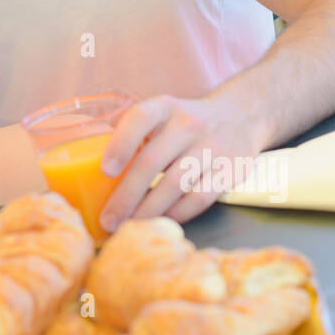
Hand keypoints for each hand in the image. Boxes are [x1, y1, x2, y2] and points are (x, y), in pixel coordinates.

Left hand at [97, 94, 268, 230]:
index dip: (121, 144)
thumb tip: (91, 170)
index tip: (105, 170)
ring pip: (175, 185)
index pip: (140, 119)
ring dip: (148, 211)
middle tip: (107, 219)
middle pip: (152, 161)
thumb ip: (134, 135)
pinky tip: (160, 222)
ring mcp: (212, 147)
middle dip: (126, 195)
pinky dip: (177, 214)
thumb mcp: (163, 114)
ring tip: (129, 227)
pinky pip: (199, 198)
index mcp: (165, 107)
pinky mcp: (230, 171)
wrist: (243, 115)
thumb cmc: (186, 122)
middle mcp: (188, 124)